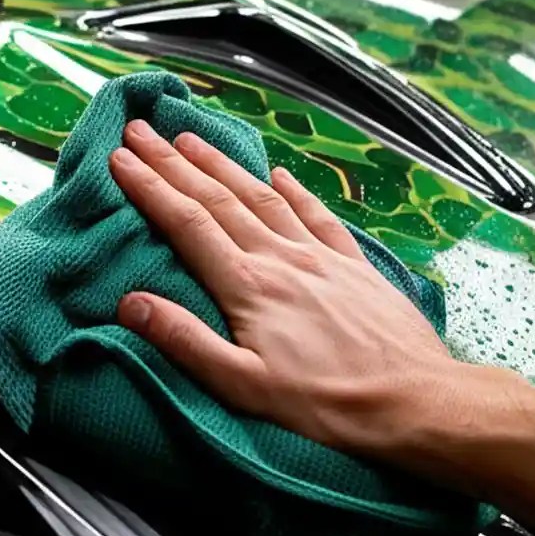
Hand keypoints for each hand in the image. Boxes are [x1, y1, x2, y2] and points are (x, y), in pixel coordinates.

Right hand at [110, 120, 473, 456]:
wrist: (414, 399)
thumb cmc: (326, 404)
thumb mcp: (243, 387)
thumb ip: (185, 341)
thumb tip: (130, 303)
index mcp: (248, 286)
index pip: (186, 224)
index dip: (149, 187)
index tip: (119, 158)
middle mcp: (281, 259)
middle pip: (217, 198)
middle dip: (173, 162)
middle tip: (142, 131)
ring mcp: (320, 257)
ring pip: (262, 195)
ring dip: (223, 164)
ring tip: (193, 138)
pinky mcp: (355, 266)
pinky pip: (318, 215)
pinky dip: (294, 189)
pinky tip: (280, 172)